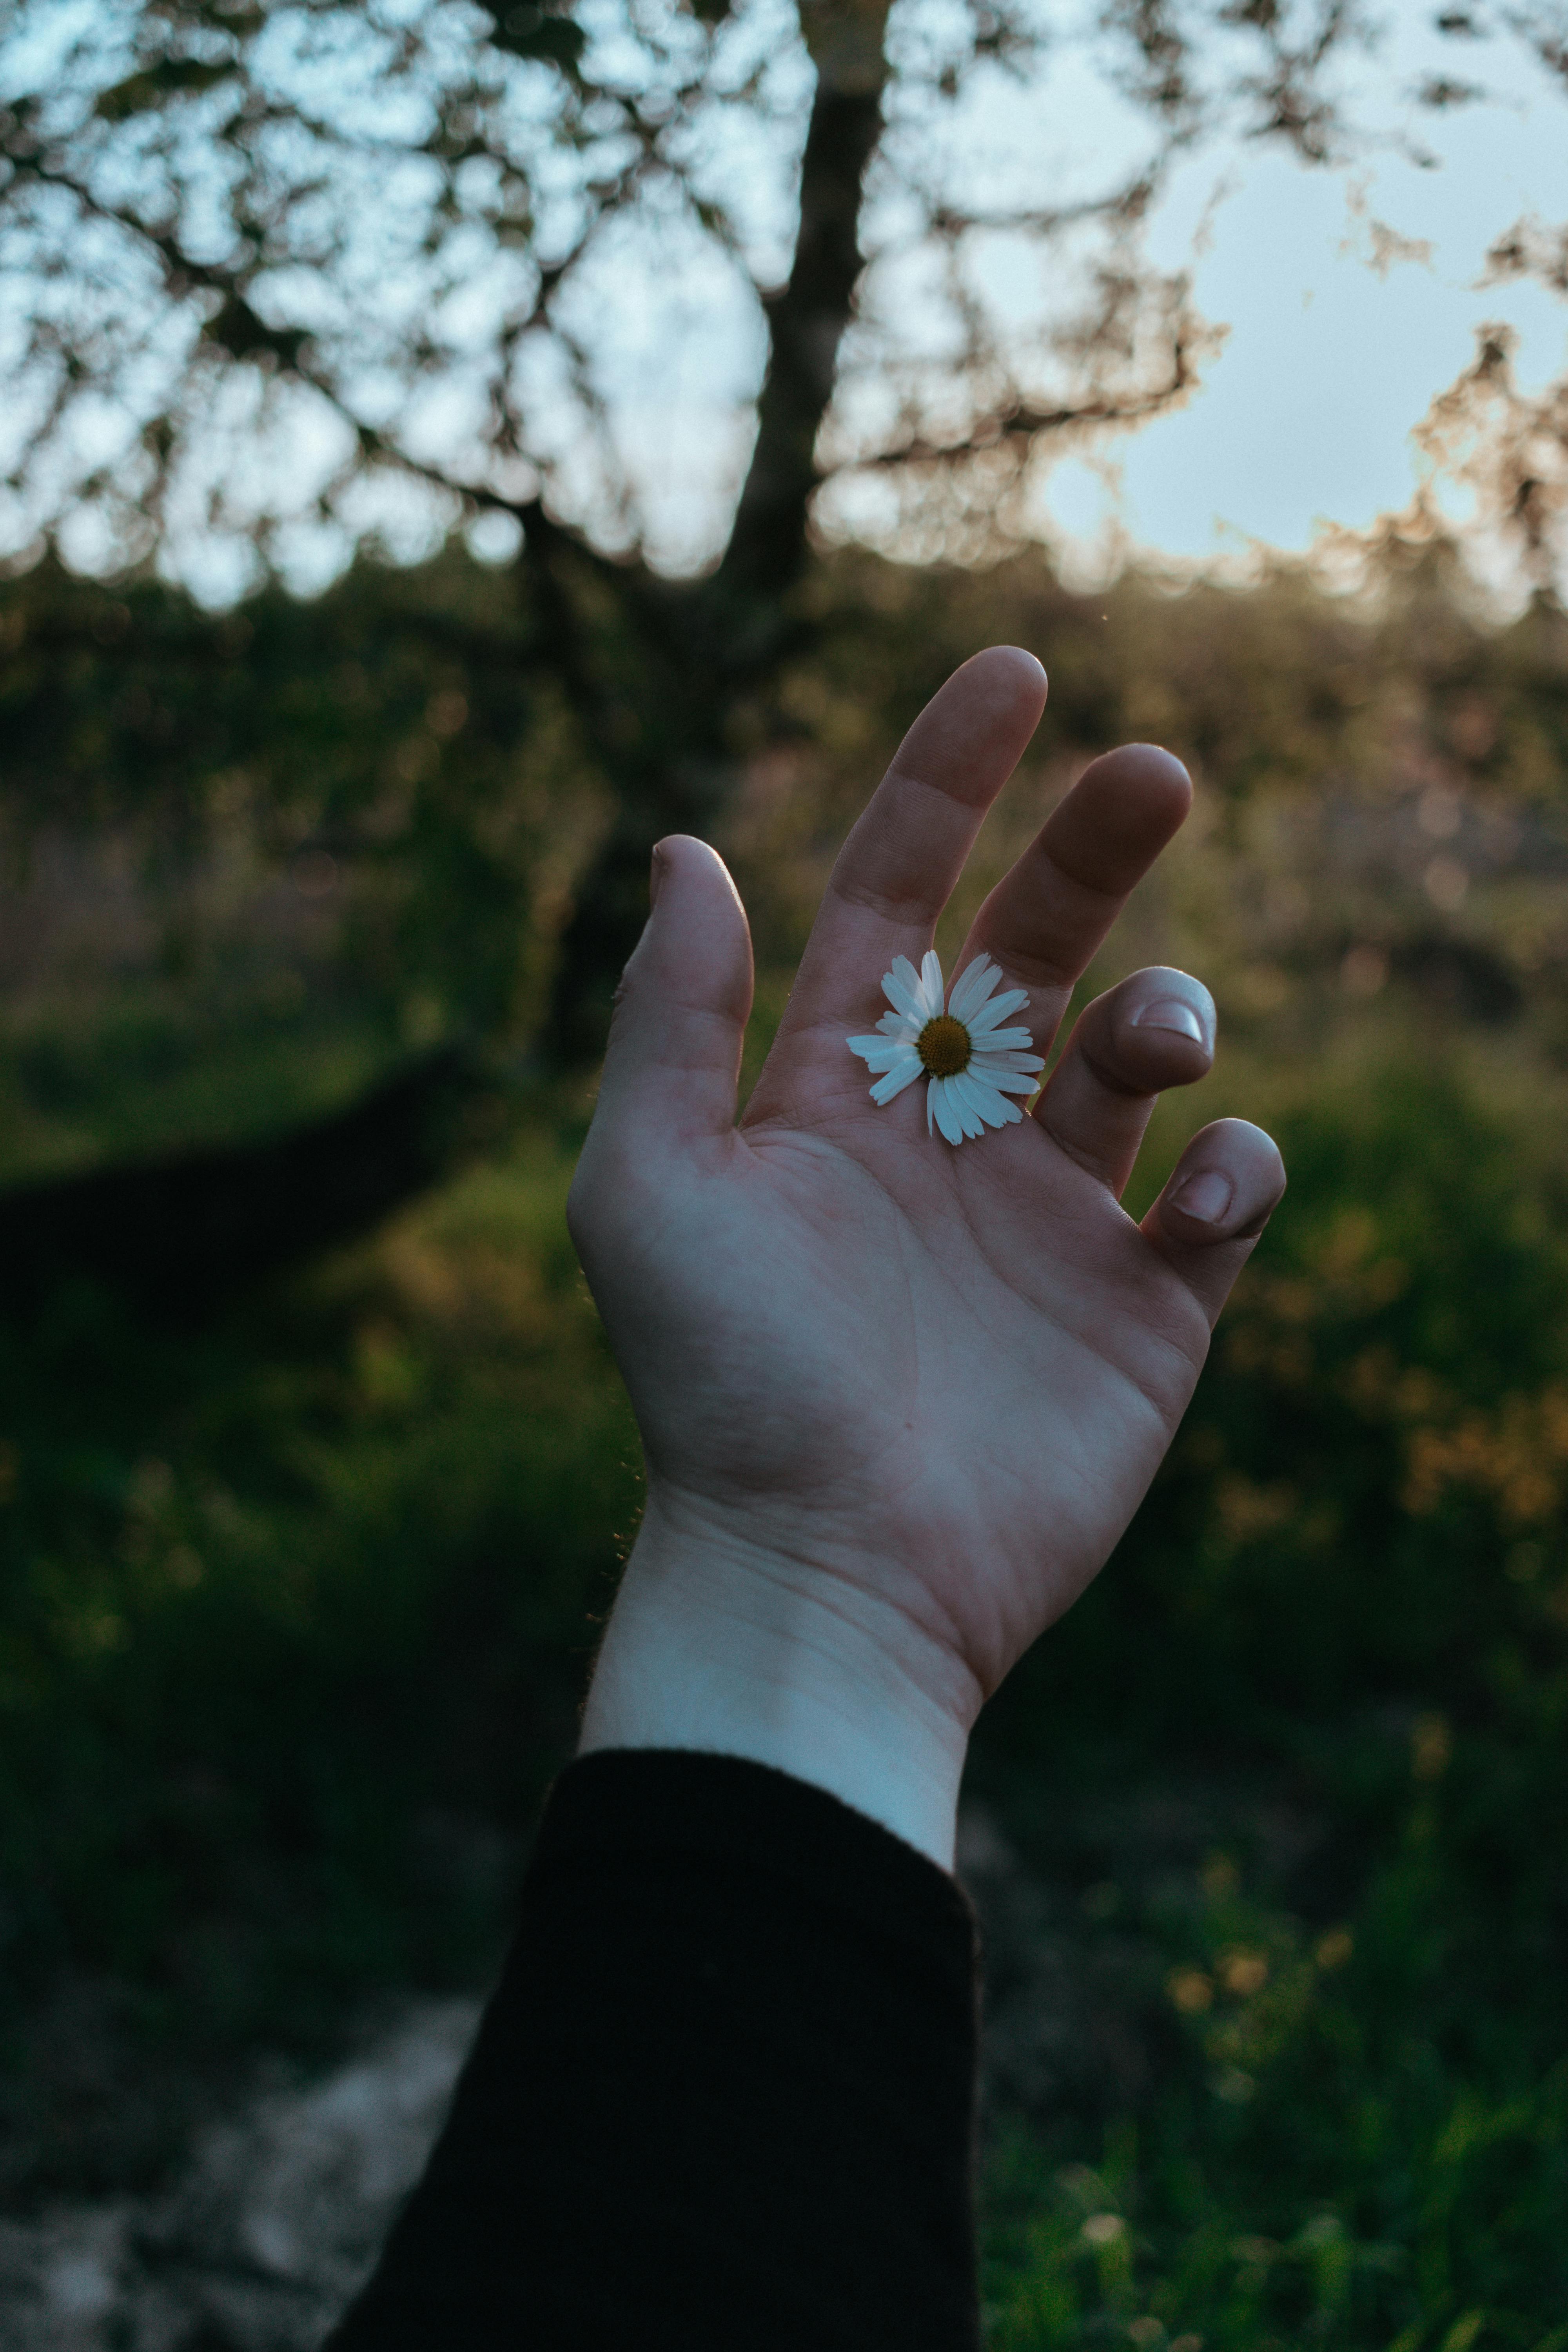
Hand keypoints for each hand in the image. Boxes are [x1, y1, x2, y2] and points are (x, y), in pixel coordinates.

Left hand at [568, 649, 1284, 1864]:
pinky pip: (1224, 1196)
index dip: (949, 780)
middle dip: (1096, 846)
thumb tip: (679, 846)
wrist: (826, 1571)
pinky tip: (1198, 1192)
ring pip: (1144, 1051)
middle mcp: (950, 1134)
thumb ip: (669, 1017)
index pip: (904, 898)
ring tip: (1151, 1045)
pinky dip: (1238, 1165)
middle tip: (1154, 774)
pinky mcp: (1142, 1305)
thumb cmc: (723, 1385)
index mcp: (838, 1091)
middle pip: (1043, 943)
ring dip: (1167, 1009)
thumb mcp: (648, 1183)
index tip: (1013, 671)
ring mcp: (1053, 1216)